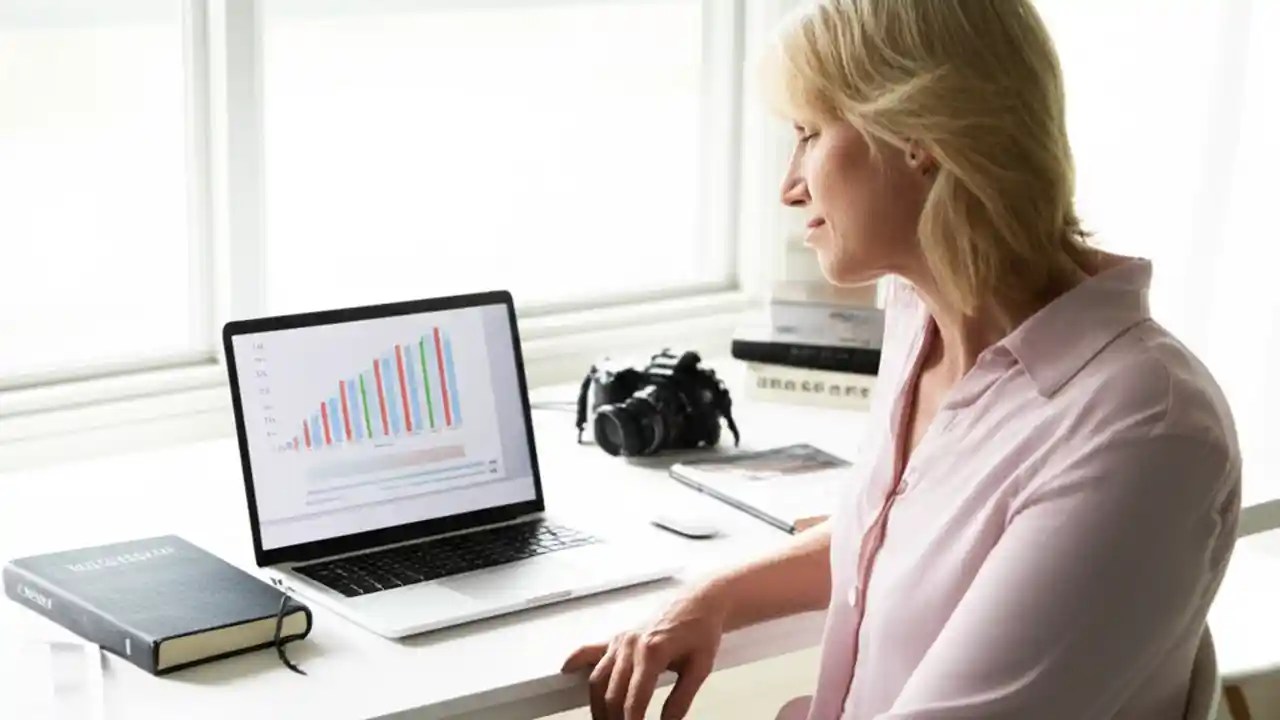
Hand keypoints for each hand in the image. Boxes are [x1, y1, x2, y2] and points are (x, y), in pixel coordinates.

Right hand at [560, 584, 730, 719]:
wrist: (698, 603)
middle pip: (611, 694)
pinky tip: (567, 672)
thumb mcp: (699, 669)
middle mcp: (630, 645)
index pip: (634, 700)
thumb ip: (680, 701)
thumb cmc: (700, 631)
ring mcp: (620, 640)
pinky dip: (576, 662)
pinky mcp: (616, 638)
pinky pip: (589, 651)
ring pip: (597, 680)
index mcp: (652, 652)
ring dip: (597, 706)